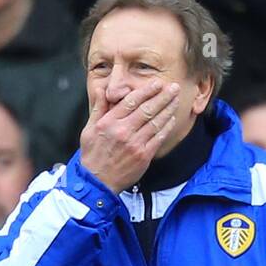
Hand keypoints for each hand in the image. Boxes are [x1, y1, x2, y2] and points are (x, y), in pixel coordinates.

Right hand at [79, 79, 180, 194]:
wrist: (97, 182)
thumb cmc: (92, 155)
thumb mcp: (89, 129)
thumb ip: (99, 108)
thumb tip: (103, 89)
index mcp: (110, 122)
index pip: (131, 101)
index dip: (147, 90)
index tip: (157, 83)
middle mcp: (124, 131)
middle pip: (147, 109)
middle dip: (163, 96)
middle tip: (174, 87)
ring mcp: (135, 144)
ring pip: (155, 122)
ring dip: (168, 109)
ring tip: (176, 99)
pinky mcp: (143, 157)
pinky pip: (158, 138)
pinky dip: (166, 127)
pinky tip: (171, 118)